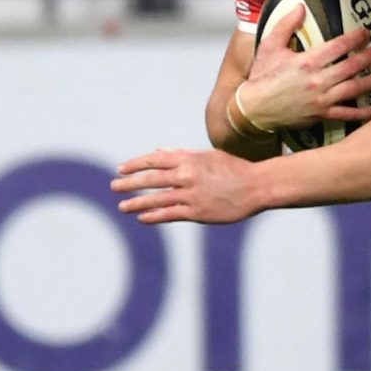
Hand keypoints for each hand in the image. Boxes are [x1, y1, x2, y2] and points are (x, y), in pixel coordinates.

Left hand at [112, 148, 262, 224]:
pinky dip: (153, 216)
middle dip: (129, 183)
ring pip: (156, 199)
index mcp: (189, 158)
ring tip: (122, 206)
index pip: (154, 160)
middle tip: (114, 186)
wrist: (257, 186)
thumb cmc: (234, 169)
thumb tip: (157, 152)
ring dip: (136, 202)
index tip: (121, 169)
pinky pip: (169, 214)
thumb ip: (181, 155)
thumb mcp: (207, 156)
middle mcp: (187, 175)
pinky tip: (142, 217)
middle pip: (151, 179)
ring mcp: (191, 194)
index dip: (135, 165)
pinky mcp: (197, 212)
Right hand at [238, 3, 370, 129]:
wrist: (252, 109)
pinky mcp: (321, 115)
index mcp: (307, 62)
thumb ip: (286, 25)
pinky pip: (346, 114)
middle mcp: (318, 80)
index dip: (355, 38)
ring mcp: (321, 99)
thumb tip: (300, 6)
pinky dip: (362, 114)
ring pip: (353, 89)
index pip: (338, 47)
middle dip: (368, 57)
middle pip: (351, 67)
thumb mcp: (269, 46)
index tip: (366, 32)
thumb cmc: (261, 77)